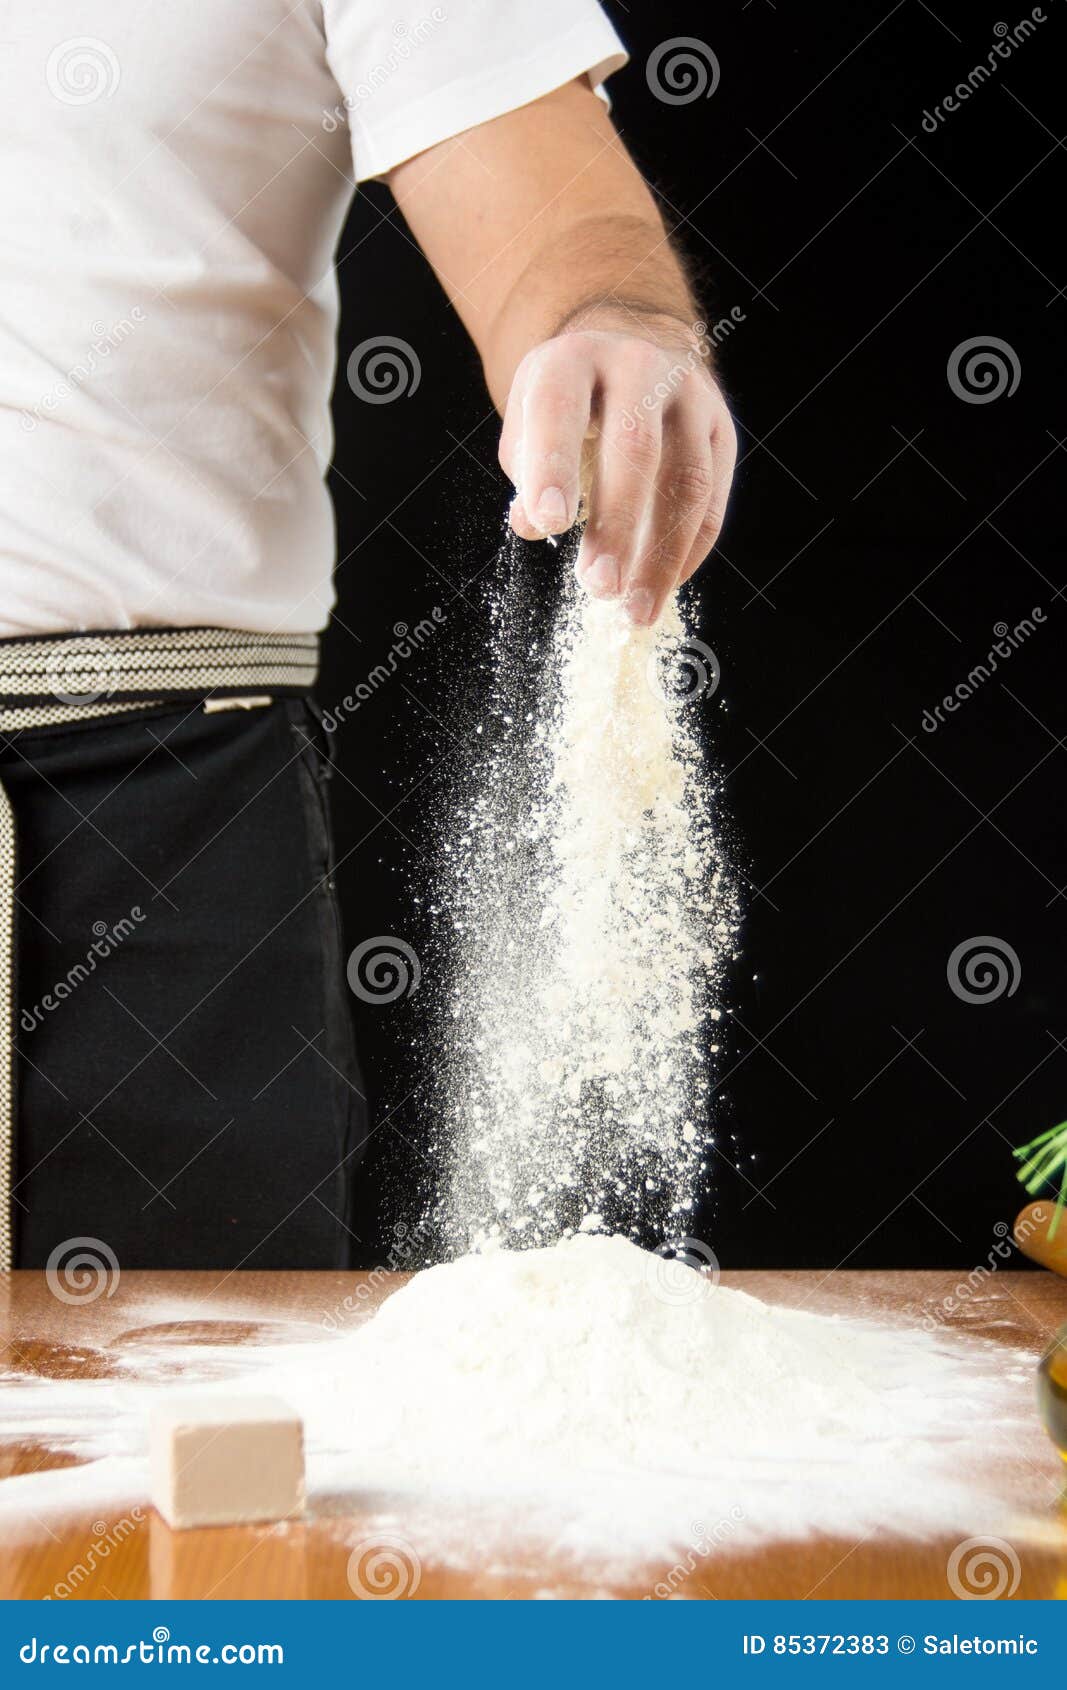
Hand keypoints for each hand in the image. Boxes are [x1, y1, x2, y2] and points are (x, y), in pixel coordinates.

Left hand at [500, 320, 735, 625]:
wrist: (631, 345)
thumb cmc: (567, 401)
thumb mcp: (531, 418)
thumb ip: (528, 469)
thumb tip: (532, 524)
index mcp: (573, 360)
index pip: (561, 410)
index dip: (553, 465)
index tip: (549, 522)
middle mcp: (637, 366)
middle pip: (635, 446)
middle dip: (617, 523)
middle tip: (599, 586)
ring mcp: (689, 395)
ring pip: (687, 478)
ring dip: (662, 553)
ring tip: (636, 610)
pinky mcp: (721, 428)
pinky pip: (713, 496)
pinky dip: (690, 549)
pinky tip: (665, 586)